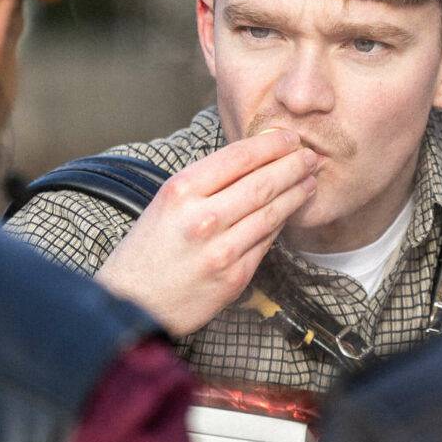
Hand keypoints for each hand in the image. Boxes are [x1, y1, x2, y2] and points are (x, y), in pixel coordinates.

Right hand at [96, 129, 318, 336]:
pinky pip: (266, 243)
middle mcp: (202, 219)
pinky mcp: (233, 278)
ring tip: (309, 180)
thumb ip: (205, 182)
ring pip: (271, 213)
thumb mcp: (166, 203)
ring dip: (296, 194)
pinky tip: (289, 211)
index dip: (270, 145)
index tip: (288, 138)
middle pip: (262, 183)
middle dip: (293, 166)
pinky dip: (280, 223)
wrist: (132, 303)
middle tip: (309, 155)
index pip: (238, 158)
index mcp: (181, 192)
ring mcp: (221, 251)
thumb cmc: (148, 250)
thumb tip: (251, 160)